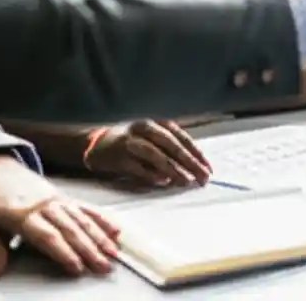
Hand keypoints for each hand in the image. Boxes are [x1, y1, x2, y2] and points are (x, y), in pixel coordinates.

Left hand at [0, 154, 119, 280]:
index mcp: (21, 213)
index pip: (47, 236)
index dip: (63, 252)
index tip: (76, 267)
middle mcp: (44, 205)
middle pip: (70, 229)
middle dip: (89, 249)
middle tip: (103, 266)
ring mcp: (57, 200)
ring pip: (82, 219)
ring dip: (100, 237)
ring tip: (114, 253)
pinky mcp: (65, 197)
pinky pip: (87, 208)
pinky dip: (103, 219)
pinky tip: (115, 230)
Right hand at [84, 120, 211, 186]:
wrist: (95, 143)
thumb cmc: (132, 143)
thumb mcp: (152, 140)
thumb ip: (170, 151)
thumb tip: (193, 169)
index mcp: (157, 123)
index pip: (182, 137)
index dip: (197, 153)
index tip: (209, 168)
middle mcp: (144, 128)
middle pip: (171, 145)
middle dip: (189, 162)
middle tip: (203, 178)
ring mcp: (130, 141)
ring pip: (155, 154)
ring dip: (172, 169)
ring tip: (185, 181)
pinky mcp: (117, 156)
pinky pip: (137, 166)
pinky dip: (150, 174)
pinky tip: (163, 182)